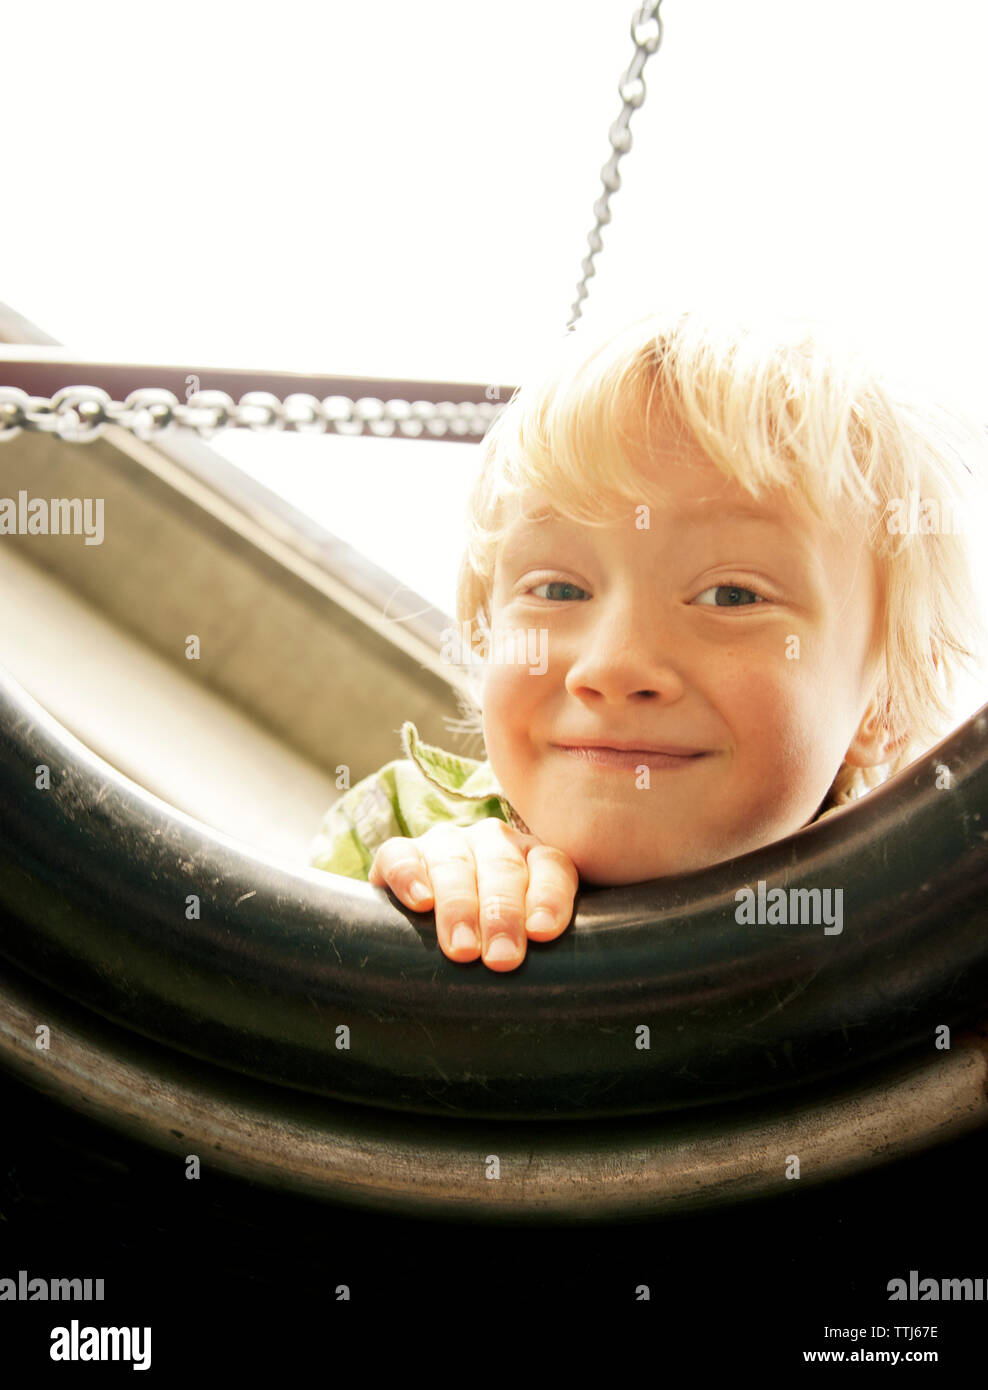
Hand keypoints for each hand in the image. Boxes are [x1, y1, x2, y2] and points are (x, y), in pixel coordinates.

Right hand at [368, 818, 577, 971]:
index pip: (551, 867)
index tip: (541, 933)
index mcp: (532, 858)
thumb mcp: (523, 939)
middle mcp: (492, 843)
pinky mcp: (400, 852)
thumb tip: (558, 985)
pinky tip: (420, 902)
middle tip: (501, 959)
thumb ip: (541, 945)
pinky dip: (410, 876)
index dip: (548, 897)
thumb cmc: (491, 940)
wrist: (426, 921)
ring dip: (459, 906)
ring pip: (454, 863)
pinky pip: (401, 855)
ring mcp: (446, 843)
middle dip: (502, 914)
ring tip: (462, 949)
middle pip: (503, 868)